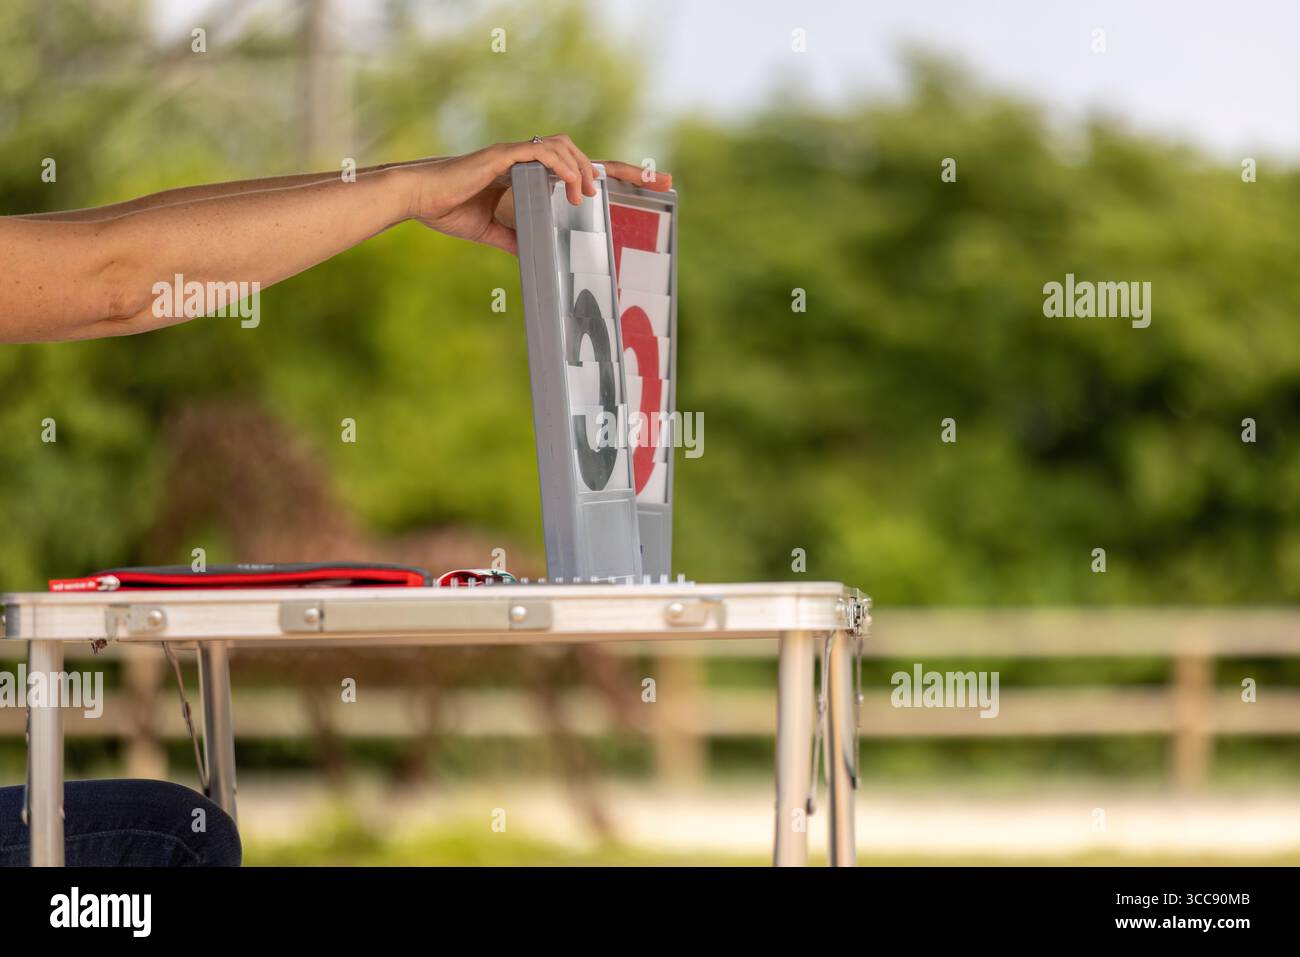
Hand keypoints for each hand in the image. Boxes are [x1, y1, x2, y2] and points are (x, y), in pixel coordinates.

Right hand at [408, 135, 671, 254]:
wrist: (419, 199)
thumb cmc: (449, 210)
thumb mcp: (492, 232)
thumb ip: (517, 238)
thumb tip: (535, 255)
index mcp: (528, 176)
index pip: (578, 172)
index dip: (613, 177)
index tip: (647, 186)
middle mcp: (527, 161)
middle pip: (585, 155)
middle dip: (625, 167)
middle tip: (661, 179)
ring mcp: (517, 155)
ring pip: (566, 148)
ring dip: (586, 169)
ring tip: (591, 196)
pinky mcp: (504, 156)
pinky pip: (543, 153)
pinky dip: (564, 167)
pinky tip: (573, 189)